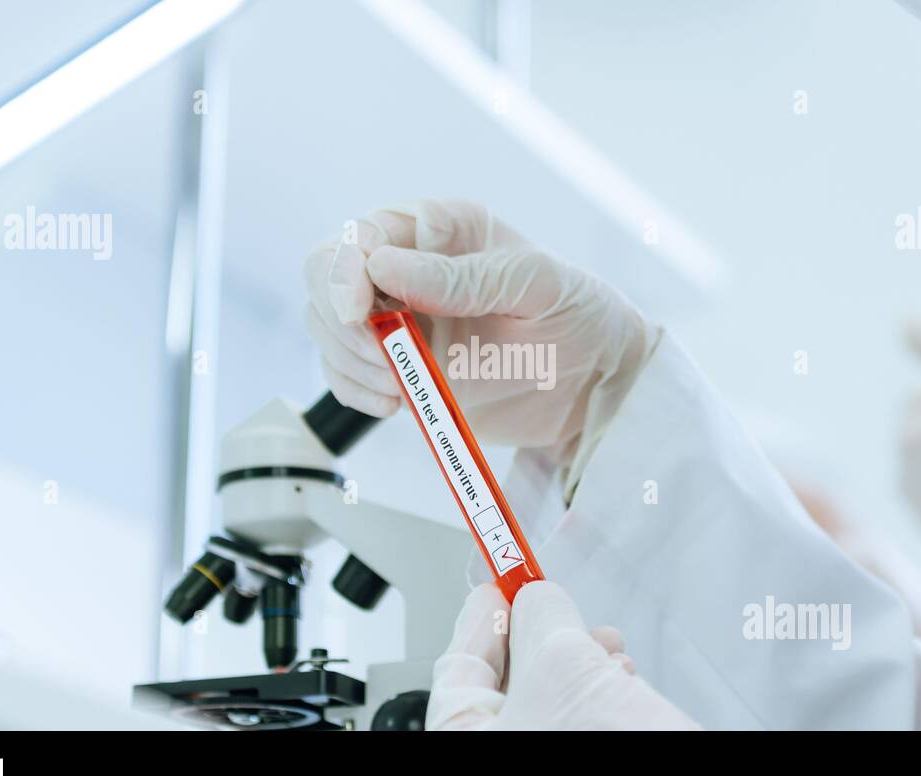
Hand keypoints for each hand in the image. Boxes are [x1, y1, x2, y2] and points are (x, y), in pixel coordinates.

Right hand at [302, 200, 657, 471]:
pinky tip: (393, 402)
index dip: (346, 270)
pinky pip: (344, 372)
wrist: (596, 385)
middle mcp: (410, 266)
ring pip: (326, 324)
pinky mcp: (399, 366)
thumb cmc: (579, 317)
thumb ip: (464, 276)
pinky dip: (353, 389)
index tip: (359, 314)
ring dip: (346, 359)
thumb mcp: (536, 286)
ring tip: (397, 387)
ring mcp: (399, 319)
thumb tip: (383, 268)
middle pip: (325, 273)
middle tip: (382, 361)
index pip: (362, 233)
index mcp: (440, 228)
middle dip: (338, 319)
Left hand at [427, 581, 697, 730]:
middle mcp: (499, 751)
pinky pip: (576, 719)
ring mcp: (543, 759)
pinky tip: (620, 675)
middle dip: (538, 637)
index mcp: (466, 738)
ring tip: (604, 642)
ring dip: (576, 659)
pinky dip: (596, 690)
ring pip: (546, 701)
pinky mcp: (585, 752)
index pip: (460, 670)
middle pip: (504, 684)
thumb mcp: (561, 661)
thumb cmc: (600, 743)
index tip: (499, 588)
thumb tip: (537, 598)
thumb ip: (541, 616)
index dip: (483, 622)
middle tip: (551, 605)